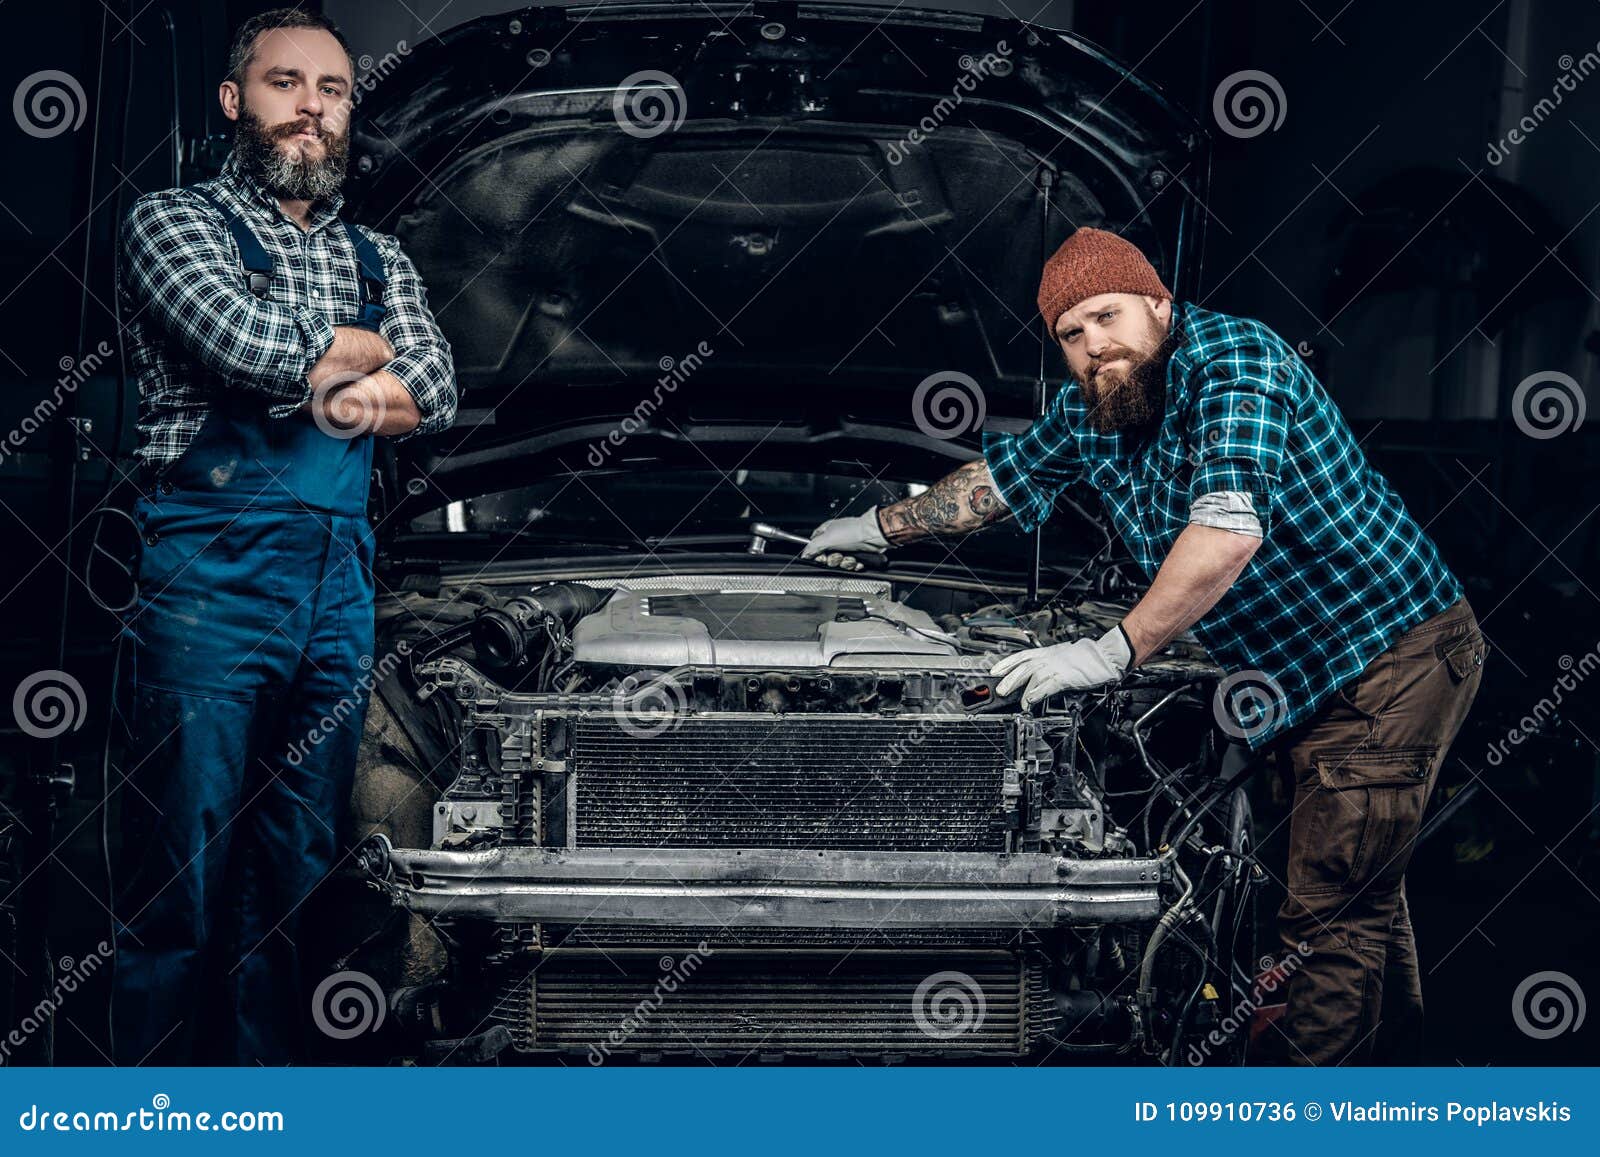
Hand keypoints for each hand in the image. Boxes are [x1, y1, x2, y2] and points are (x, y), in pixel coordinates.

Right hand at [801, 508, 888, 570]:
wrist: (874, 536)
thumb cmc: (853, 532)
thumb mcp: (826, 539)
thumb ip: (812, 548)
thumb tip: (804, 555)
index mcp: (826, 532)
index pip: (814, 546)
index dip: (816, 554)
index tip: (821, 557)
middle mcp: (836, 538)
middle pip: (827, 557)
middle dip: (833, 560)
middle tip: (838, 556)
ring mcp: (848, 546)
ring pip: (840, 562)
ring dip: (846, 563)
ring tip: (851, 557)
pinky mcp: (858, 553)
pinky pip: (851, 564)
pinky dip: (854, 564)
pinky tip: (857, 560)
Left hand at [989, 627, 1131, 707]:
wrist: (1105, 655)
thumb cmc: (1087, 657)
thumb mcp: (1063, 658)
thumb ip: (1049, 666)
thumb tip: (1038, 677)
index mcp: (1047, 652)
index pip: (1021, 656)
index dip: (1006, 663)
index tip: (994, 670)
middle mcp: (1049, 658)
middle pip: (1023, 667)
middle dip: (1009, 679)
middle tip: (999, 690)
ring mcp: (1057, 666)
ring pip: (1033, 676)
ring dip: (1024, 690)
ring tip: (1020, 702)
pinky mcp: (1066, 676)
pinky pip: (1048, 685)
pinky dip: (1038, 692)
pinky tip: (1032, 699)